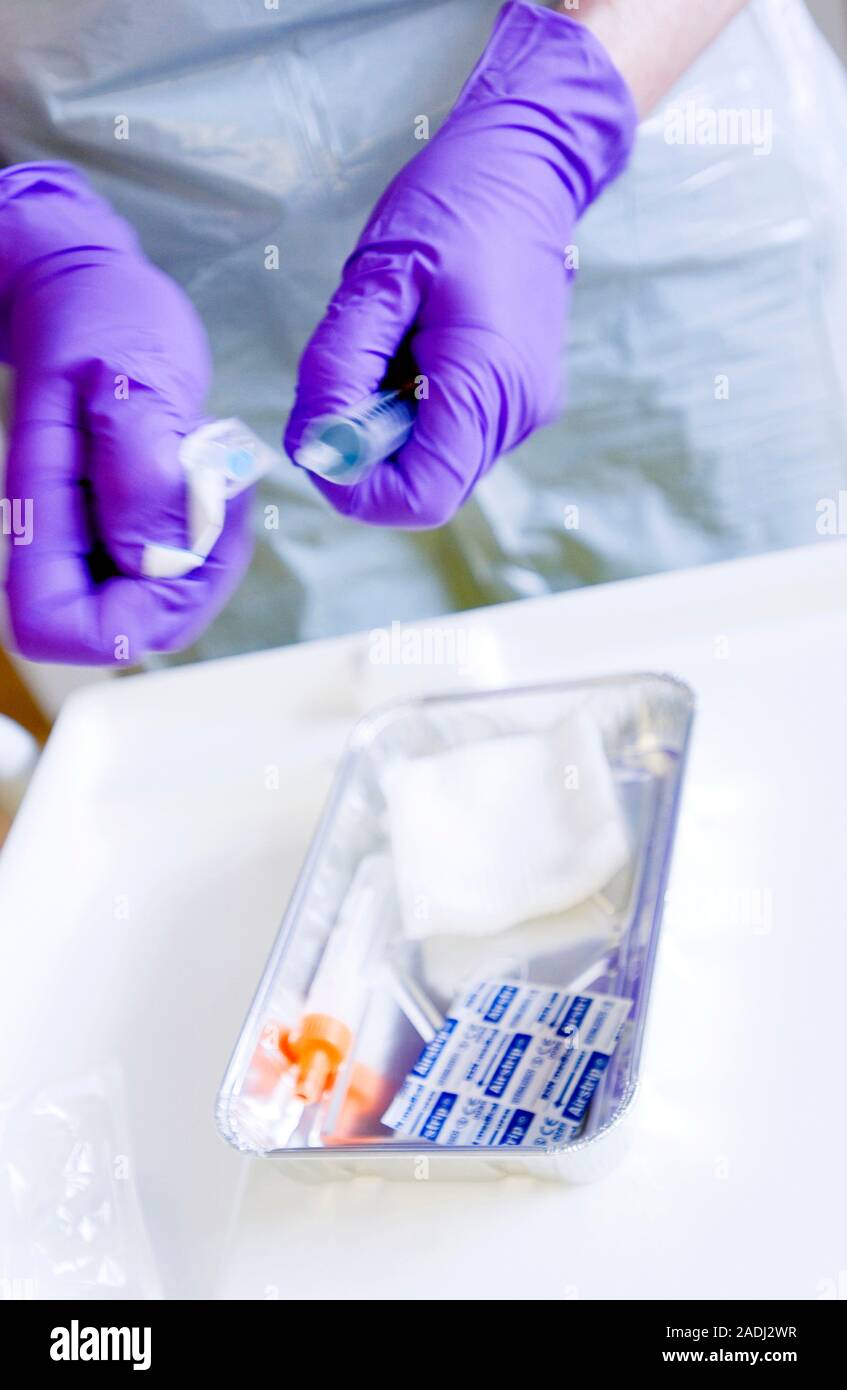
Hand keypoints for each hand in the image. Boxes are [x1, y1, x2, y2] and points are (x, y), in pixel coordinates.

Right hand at [1, 164, 253, 663]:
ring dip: (208, 560)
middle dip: (190, 584)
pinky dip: (211, 543)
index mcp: (39, 514)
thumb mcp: (128, 375)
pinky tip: (212, 485)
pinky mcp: (128, 532)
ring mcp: (96, 542)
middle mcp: (63, 544)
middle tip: (217, 500)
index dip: (133, 616)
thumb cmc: (103, 320)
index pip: (61, 630)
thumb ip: (138, 463)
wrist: (93, 292)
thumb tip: (157, 551)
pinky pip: (178, 574)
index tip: (182, 543)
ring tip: (216, 481)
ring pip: (160, 607)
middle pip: (126, 631)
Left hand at [285, 0, 635, 528]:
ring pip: (437, 463)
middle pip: (427, 486)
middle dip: (369, 452)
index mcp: (488, 383)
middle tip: (347, 379)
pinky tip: (411, 350)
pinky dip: (414, 411)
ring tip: (387, 348)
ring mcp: (523, 410)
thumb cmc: (456, 205)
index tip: (320, 442)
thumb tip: (311, 444)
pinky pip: (453, 434)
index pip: (421, 496)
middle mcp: (516, 413)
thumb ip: (338, 366)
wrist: (530, 166)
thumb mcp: (380, 276)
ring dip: (390, 427)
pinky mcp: (517, 399)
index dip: (358, 490)